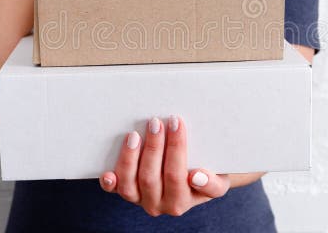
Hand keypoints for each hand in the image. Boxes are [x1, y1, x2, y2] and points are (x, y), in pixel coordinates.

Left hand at [99, 115, 230, 216]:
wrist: (197, 180)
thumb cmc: (209, 175)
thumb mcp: (219, 181)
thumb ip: (212, 184)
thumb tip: (195, 176)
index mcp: (181, 202)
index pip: (176, 175)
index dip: (175, 147)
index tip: (176, 122)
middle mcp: (158, 204)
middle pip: (151, 176)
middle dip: (153, 146)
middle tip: (156, 121)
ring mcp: (140, 199)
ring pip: (129, 183)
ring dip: (130, 158)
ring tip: (135, 135)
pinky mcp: (127, 192)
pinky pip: (115, 189)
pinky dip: (110, 182)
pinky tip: (108, 171)